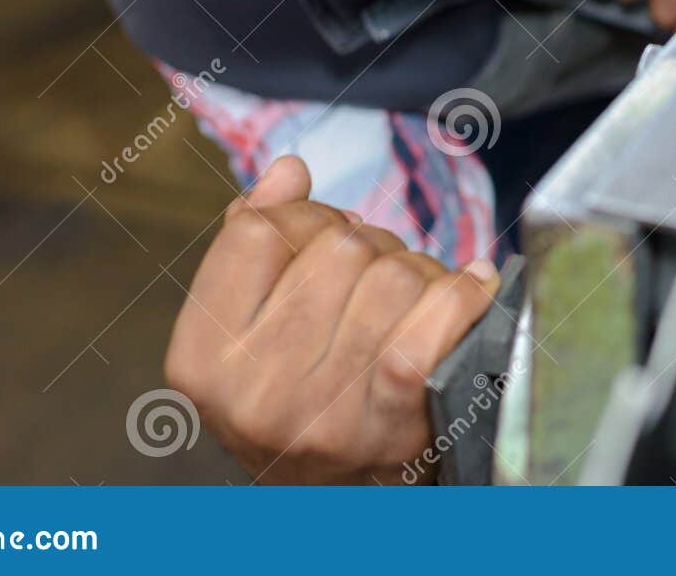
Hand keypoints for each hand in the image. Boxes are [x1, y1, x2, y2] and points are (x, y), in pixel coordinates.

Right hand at [164, 156, 498, 483]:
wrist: (340, 503)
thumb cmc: (296, 396)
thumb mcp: (246, 330)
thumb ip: (252, 242)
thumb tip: (287, 172)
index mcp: (202, 359)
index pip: (260, 230)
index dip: (303, 217)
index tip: (322, 240)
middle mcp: (253, 392)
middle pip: (337, 247)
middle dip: (367, 246)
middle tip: (372, 279)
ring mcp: (323, 411)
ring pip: (392, 273)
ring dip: (416, 272)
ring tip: (410, 300)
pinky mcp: (392, 421)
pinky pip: (434, 320)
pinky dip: (464, 292)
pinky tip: (474, 285)